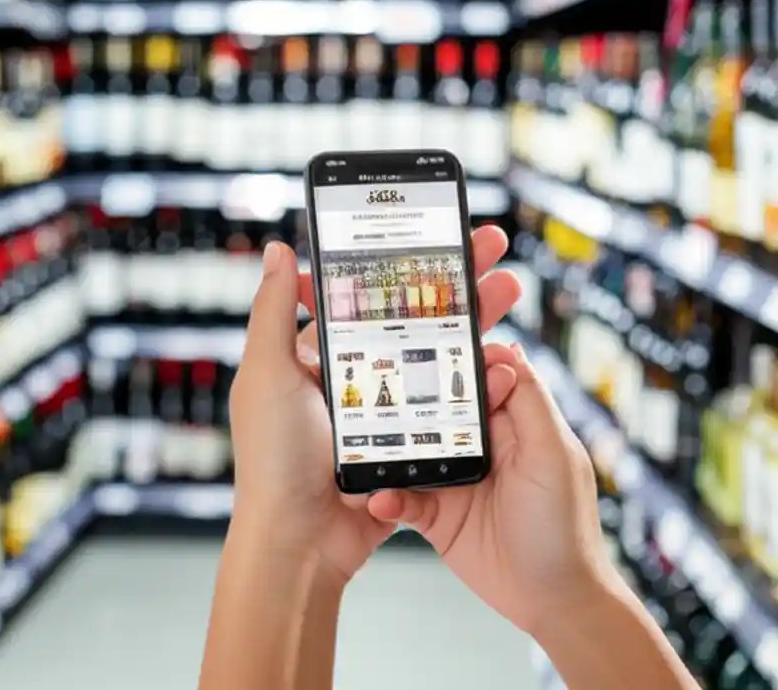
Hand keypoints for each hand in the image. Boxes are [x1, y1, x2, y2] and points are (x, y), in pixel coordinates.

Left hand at [227, 227, 521, 582]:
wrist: (300, 543)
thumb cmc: (274, 458)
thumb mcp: (267, 373)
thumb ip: (274, 310)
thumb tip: (281, 249)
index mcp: (316, 358)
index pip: (366, 297)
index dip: (405, 265)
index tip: (439, 234)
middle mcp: (351, 381)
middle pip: (413, 320)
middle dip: (454, 284)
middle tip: (494, 251)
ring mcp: (382, 414)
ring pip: (437, 358)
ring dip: (474, 323)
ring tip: (511, 291)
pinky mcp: (406, 446)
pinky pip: (447, 407)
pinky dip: (475, 382)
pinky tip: (504, 356)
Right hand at [368, 345, 616, 636]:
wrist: (554, 601)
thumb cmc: (564, 526)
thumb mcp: (554, 454)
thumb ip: (530, 401)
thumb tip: (505, 350)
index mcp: (513, 424)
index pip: (479, 378)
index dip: (454, 360)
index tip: (422, 343)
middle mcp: (481, 447)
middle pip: (436, 410)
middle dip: (406, 400)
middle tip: (375, 390)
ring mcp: (456, 481)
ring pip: (412, 452)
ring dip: (387, 451)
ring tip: (360, 446)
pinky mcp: (437, 516)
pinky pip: (403, 499)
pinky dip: (388, 497)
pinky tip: (378, 497)